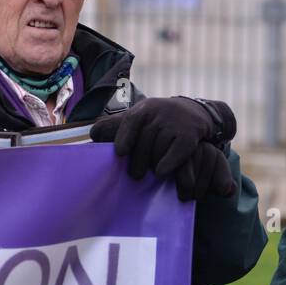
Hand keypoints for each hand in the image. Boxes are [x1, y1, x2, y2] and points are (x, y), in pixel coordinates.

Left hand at [89, 96, 236, 199]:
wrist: (193, 112)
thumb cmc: (158, 120)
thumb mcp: (139, 116)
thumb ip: (117, 125)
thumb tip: (93, 136)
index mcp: (143, 109)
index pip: (131, 121)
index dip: (125, 137)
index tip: (120, 153)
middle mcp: (159, 113)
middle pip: (144, 141)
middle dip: (138, 160)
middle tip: (134, 175)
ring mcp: (175, 123)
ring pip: (159, 149)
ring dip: (154, 164)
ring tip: (151, 172)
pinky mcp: (189, 135)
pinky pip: (175, 153)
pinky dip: (168, 164)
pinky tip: (161, 172)